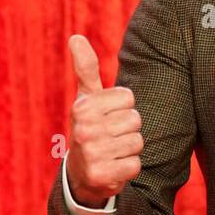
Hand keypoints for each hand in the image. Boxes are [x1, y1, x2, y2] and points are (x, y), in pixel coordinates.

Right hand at [65, 34, 142, 205]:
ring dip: (129, 149)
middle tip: (109, 137)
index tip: (107, 117)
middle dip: (127, 129)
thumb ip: (86, 68)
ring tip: (111, 151)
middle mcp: (85, 130)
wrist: (80, 174)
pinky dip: (128, 168)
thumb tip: (76, 37)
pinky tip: (113, 167)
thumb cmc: (90, 128)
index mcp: (83, 107)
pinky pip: (136, 165)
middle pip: (135, 120)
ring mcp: (92, 154)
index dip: (122, 108)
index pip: (128, 98)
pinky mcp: (102, 176)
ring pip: (138, 142)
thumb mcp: (87, 98)